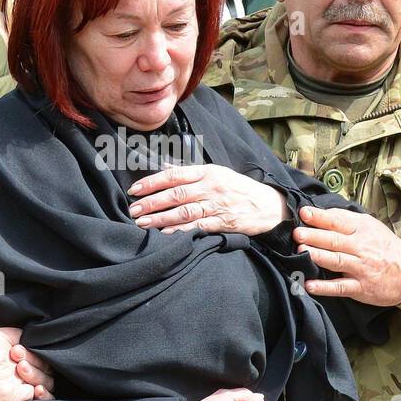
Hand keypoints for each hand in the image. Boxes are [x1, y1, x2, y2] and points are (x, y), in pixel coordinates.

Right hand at [0, 295, 54, 400]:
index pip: (22, 335)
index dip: (22, 343)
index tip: (18, 351)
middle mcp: (4, 355)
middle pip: (33, 354)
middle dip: (33, 359)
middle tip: (28, 366)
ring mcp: (8, 376)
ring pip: (36, 373)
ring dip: (36, 376)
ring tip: (31, 380)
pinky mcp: (9, 397)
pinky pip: (33, 392)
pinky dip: (34, 393)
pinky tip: (30, 393)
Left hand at [127, 164, 288, 235]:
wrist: (267, 205)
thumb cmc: (237, 188)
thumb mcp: (216, 173)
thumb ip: (189, 171)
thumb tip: (163, 166)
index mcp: (207, 172)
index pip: (174, 175)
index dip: (152, 182)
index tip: (135, 190)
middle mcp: (210, 187)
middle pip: (176, 194)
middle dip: (151, 202)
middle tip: (132, 209)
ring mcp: (217, 206)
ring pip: (184, 212)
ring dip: (160, 218)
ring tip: (142, 223)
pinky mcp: (223, 223)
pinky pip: (197, 227)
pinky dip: (180, 231)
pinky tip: (164, 234)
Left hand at [294, 206, 400, 306]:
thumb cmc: (385, 246)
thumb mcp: (371, 227)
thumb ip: (347, 220)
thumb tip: (324, 212)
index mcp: (362, 230)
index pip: (339, 221)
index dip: (320, 217)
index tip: (303, 213)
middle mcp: (361, 248)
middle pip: (334, 241)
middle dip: (314, 236)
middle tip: (297, 233)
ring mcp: (361, 268)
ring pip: (336, 261)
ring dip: (317, 256)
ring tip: (300, 252)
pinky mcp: (361, 287)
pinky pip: (341, 287)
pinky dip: (325, 287)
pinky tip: (309, 285)